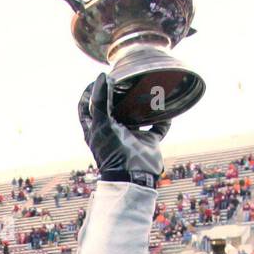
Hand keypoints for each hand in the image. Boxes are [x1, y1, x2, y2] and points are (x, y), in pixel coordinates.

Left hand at [78, 74, 167, 188]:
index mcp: (97, 129)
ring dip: (141, 104)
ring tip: (145, 87)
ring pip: (136, 116)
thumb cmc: (112, 151)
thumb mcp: (102, 123)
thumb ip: (101, 99)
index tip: (99, 80)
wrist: (133, 176)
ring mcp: (131, 136)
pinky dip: (163, 119)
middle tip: (124, 79)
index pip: (87, 107)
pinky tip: (166, 108)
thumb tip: (103, 77)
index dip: (89, 92)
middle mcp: (113, 131)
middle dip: (117, 94)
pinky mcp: (148, 142)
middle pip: (113, 108)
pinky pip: (158, 127)